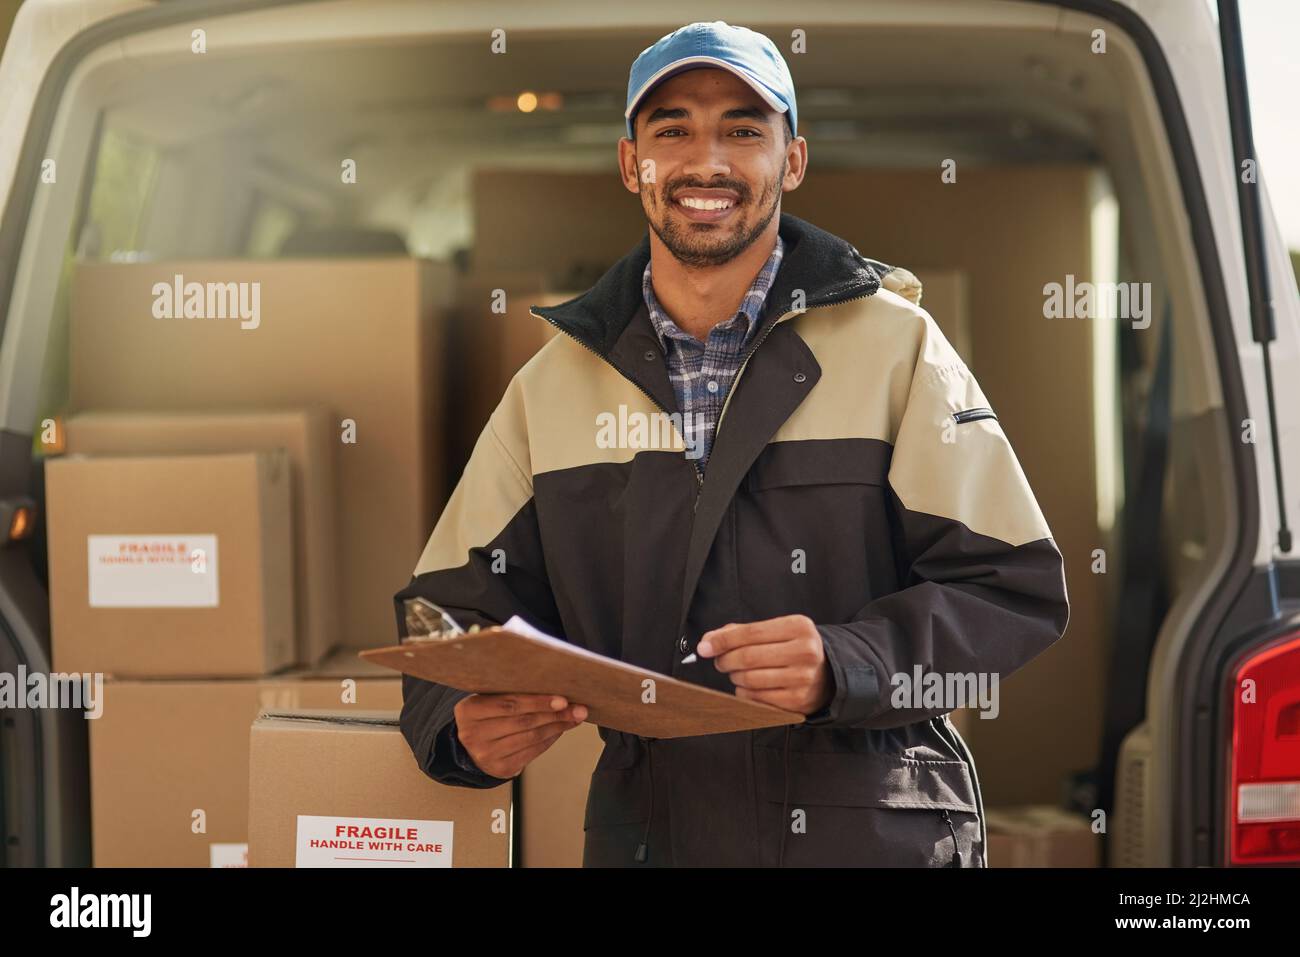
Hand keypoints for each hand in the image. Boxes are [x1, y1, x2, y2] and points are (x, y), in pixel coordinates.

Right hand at [453, 693, 587, 778]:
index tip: (563, 700)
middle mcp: (473, 734)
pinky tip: (560, 730)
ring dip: (557, 727)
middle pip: (523, 722)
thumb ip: (512, 692)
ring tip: (574, 718)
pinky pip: (531, 752)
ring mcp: (485, 754)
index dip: (538, 702)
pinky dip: (549, 740)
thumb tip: (553, 690)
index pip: (509, 704)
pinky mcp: (499, 769)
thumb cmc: (486, 714)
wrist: (470, 746)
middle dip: (555, 715)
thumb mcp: (488, 699)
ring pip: (530, 738)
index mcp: (468, 710)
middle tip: (578, 709)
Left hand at [697, 614, 832, 714]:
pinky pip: (756, 698)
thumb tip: (708, 642)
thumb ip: (740, 632)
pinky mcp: (798, 701)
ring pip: (750, 679)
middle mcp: (805, 651)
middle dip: (725, 660)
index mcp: (799, 627)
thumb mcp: (775, 632)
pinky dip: (744, 693)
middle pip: (748, 657)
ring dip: (735, 677)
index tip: (704, 648)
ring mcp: (803, 678)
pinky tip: (749, 687)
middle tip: (721, 662)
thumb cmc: (792, 649)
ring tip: (738, 673)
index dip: (722, 641)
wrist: (827, 675)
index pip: (750, 633)